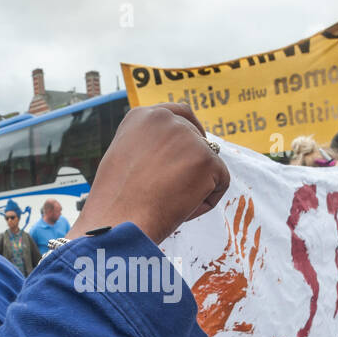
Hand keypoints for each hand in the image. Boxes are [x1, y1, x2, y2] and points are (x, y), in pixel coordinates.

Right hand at [71, 103, 229, 243]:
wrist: (118, 223)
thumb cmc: (116, 204)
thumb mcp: (125, 161)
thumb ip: (148, 148)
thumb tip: (175, 155)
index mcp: (142, 116)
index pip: (179, 113)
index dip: (190, 133)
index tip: (191, 153)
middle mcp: (166, 118)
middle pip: (199, 141)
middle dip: (192, 168)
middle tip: (168, 194)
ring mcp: (187, 137)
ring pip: (209, 164)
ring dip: (196, 187)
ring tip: (166, 202)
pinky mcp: (206, 158)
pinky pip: (220, 182)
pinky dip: (206, 202)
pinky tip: (180, 209)